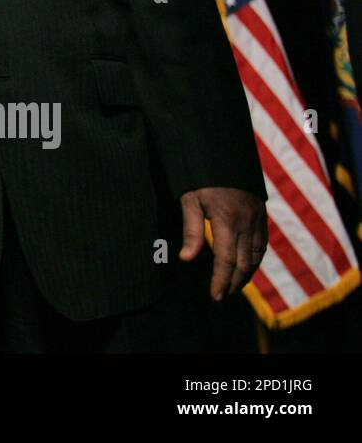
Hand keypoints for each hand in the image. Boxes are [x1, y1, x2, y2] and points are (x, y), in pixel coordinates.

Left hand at [179, 186, 267, 300]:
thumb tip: (187, 259)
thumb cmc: (200, 177)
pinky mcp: (262, 215)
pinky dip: (254, 260)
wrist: (223, 153)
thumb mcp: (190, 200)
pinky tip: (246, 267)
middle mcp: (247, 222)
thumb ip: (191, 230)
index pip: (226, 259)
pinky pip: (261, 244)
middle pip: (244, 263)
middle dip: (233, 283)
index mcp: (227, 219)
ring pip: (256, 256)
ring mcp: (257, 219)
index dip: (221, 280)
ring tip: (232, 286)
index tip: (215, 296)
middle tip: (222, 296)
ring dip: (246, 275)